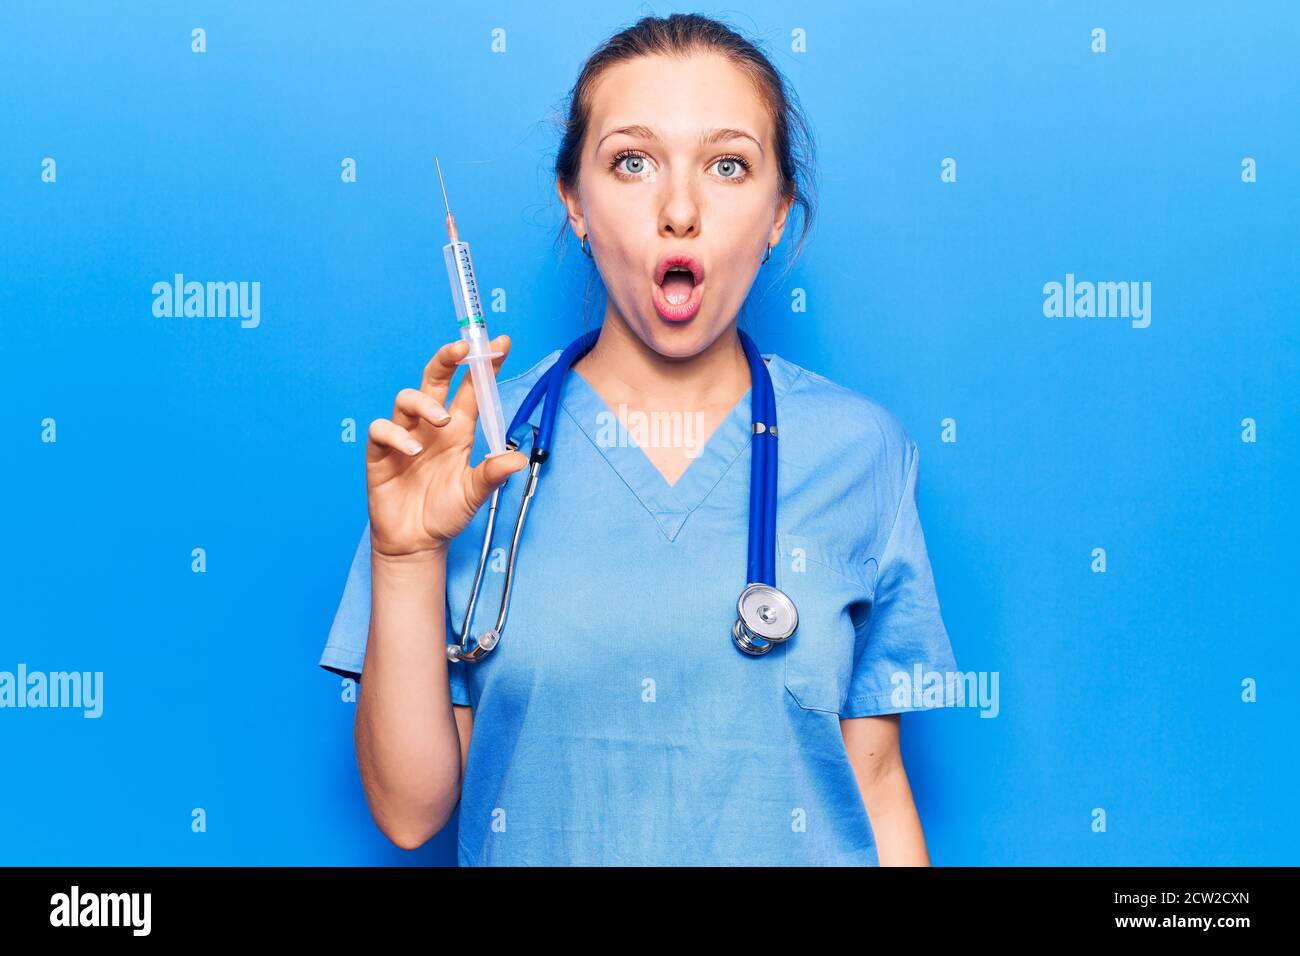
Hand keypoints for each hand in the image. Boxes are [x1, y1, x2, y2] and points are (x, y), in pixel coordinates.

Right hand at [365, 335, 528, 559]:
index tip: (501, 344)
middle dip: (447, 359)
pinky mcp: (381, 453)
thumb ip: (492, 475)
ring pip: (407, 398)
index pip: (472, 390)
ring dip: (424, 403)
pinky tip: (412, 450)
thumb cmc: (446, 513)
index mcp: (459, 430)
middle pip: (436, 380)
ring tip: (441, 421)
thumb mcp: (475, 495)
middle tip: (461, 347)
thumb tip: (518, 458)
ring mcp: (405, 436)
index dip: (484, 367)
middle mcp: (432, 427)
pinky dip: (395, 434)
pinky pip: (381, 429)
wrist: (416, 542)